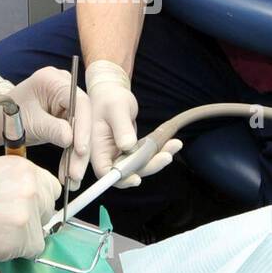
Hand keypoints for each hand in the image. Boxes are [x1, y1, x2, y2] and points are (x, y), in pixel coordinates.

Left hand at [0, 67, 91, 181]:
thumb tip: (71, 140)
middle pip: (83, 118)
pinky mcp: (65, 115)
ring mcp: (66, 101)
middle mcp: (64, 87)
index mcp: (53, 80)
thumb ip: (51, 129)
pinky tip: (69, 171)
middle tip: (77, 171)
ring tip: (73, 176)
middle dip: (81, 147)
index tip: (81, 149)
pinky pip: (74, 135)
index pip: (79, 102)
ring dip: (77, 155)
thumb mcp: (29, 123)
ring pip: (80, 129)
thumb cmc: (7, 115)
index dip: (83, 126)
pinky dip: (71, 154)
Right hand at [0, 156, 60, 260]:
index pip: (51, 187)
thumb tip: (33, 196)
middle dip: (32, 217)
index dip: (38, 199)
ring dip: (22, 236)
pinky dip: (17, 251)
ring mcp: (27, 213)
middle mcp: (29, 187)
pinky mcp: (21, 239)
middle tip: (4, 220)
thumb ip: (16, 181)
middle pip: (48, 209)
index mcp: (23, 167)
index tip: (25, 206)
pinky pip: (33, 251)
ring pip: (40, 233)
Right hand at [85, 60, 179, 186]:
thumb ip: (121, 127)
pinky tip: (172, 142)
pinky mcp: (130, 151)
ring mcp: (119, 154)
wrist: (112, 93)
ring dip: (158, 159)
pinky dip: (159, 151)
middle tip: (167, 156)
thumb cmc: (110, 98)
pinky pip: (145, 157)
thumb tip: (128, 146)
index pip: (104, 172)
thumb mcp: (116, 108)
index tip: (137, 178)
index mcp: (96, 147)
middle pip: (126, 172)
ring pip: (139, 166)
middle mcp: (107, 154)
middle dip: (148, 166)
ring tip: (175, 144)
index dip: (119, 179)